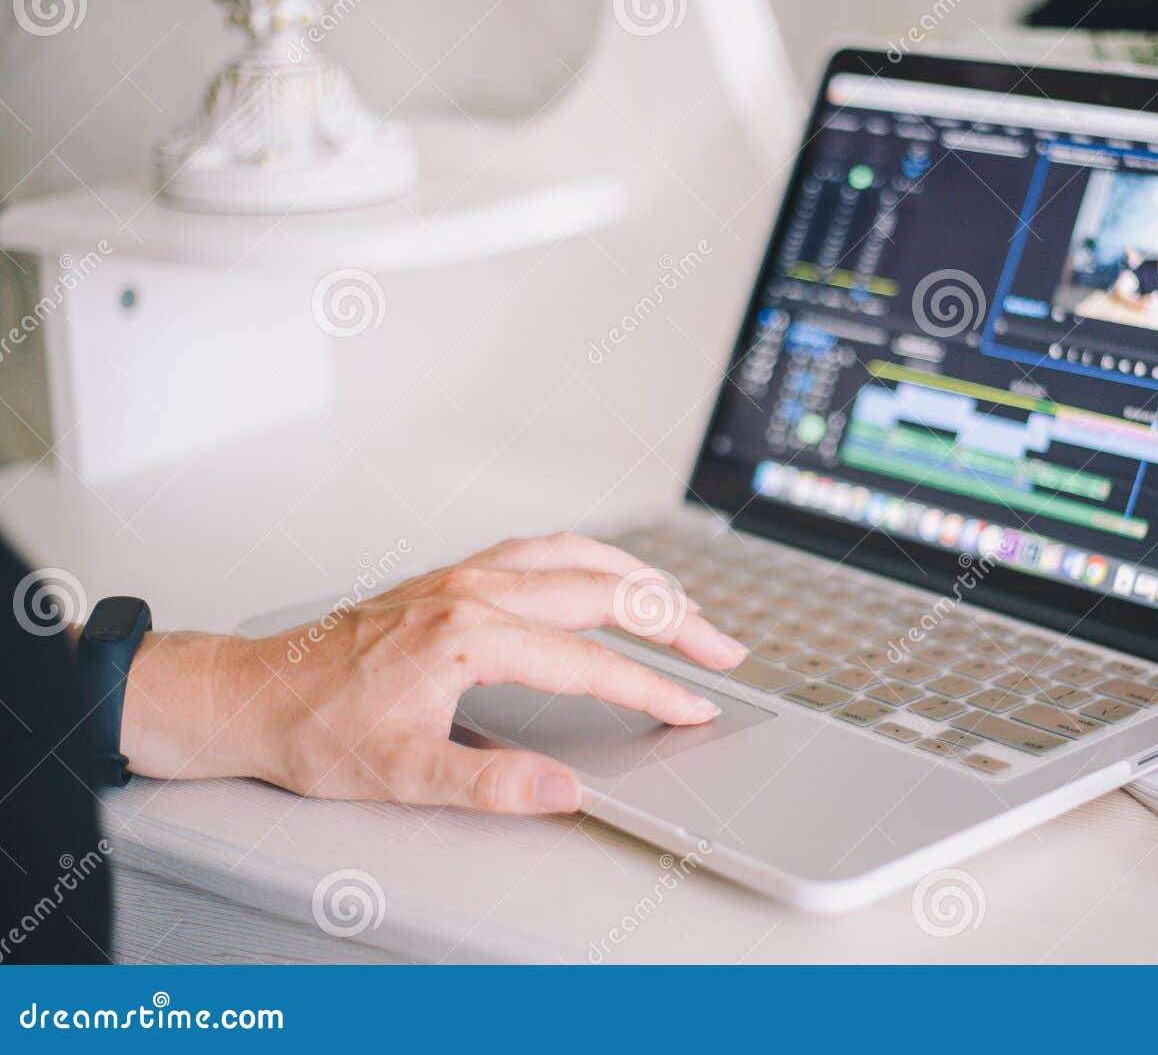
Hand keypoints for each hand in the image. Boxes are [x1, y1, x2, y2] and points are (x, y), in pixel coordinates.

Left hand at [120, 533, 747, 814]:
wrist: (251, 694)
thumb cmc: (314, 730)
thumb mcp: (400, 776)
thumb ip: (489, 784)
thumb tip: (564, 792)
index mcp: (467, 635)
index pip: (589, 662)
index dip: (652, 690)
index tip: (694, 710)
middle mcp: (472, 590)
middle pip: (602, 591)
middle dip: (675, 621)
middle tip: (724, 653)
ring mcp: (463, 573)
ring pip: (577, 555)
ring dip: (641, 578)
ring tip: (685, 606)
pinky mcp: (452, 574)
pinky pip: (543, 548)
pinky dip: (594, 559)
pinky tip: (605, 576)